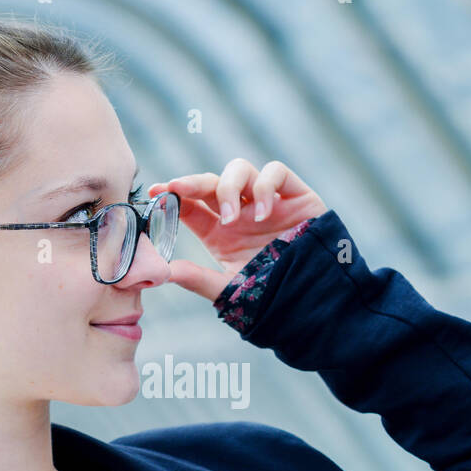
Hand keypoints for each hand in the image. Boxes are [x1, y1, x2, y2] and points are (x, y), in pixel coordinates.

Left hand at [148, 158, 326, 301]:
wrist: (313, 300)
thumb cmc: (271, 296)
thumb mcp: (228, 289)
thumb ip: (197, 279)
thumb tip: (162, 272)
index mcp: (219, 231)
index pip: (190, 205)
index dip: (172, 194)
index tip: (156, 192)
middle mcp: (240, 212)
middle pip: (211, 183)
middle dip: (192, 182)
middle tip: (177, 189)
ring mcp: (266, 201)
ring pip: (240, 169)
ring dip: (229, 188)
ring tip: (231, 218)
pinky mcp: (294, 195)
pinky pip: (275, 172)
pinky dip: (265, 187)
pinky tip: (263, 214)